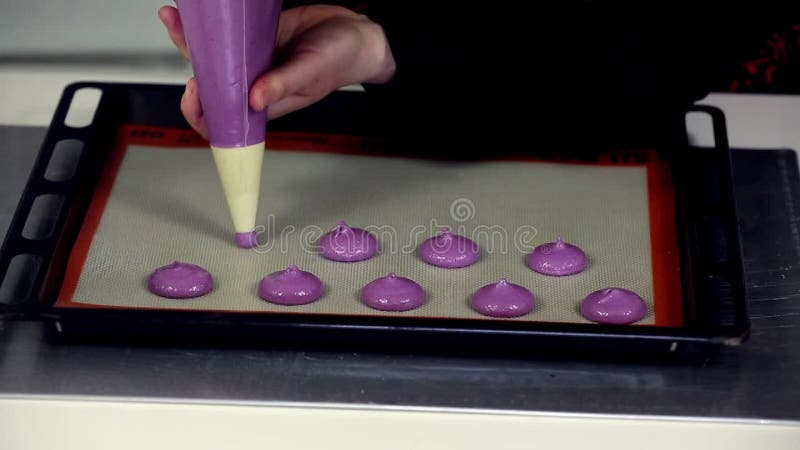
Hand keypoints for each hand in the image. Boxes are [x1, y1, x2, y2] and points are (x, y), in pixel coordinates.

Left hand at [158, 4, 395, 138]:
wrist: (355, 32)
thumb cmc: (341, 60)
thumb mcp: (312, 72)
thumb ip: (283, 86)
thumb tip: (253, 100)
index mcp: (264, 106)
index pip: (223, 122)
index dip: (202, 112)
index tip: (196, 89)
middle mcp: (252, 86)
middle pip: (208, 87)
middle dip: (188, 66)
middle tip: (184, 40)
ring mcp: (251, 61)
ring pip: (212, 58)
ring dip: (189, 39)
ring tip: (175, 18)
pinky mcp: (253, 39)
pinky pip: (225, 35)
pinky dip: (209, 24)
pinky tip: (194, 11)